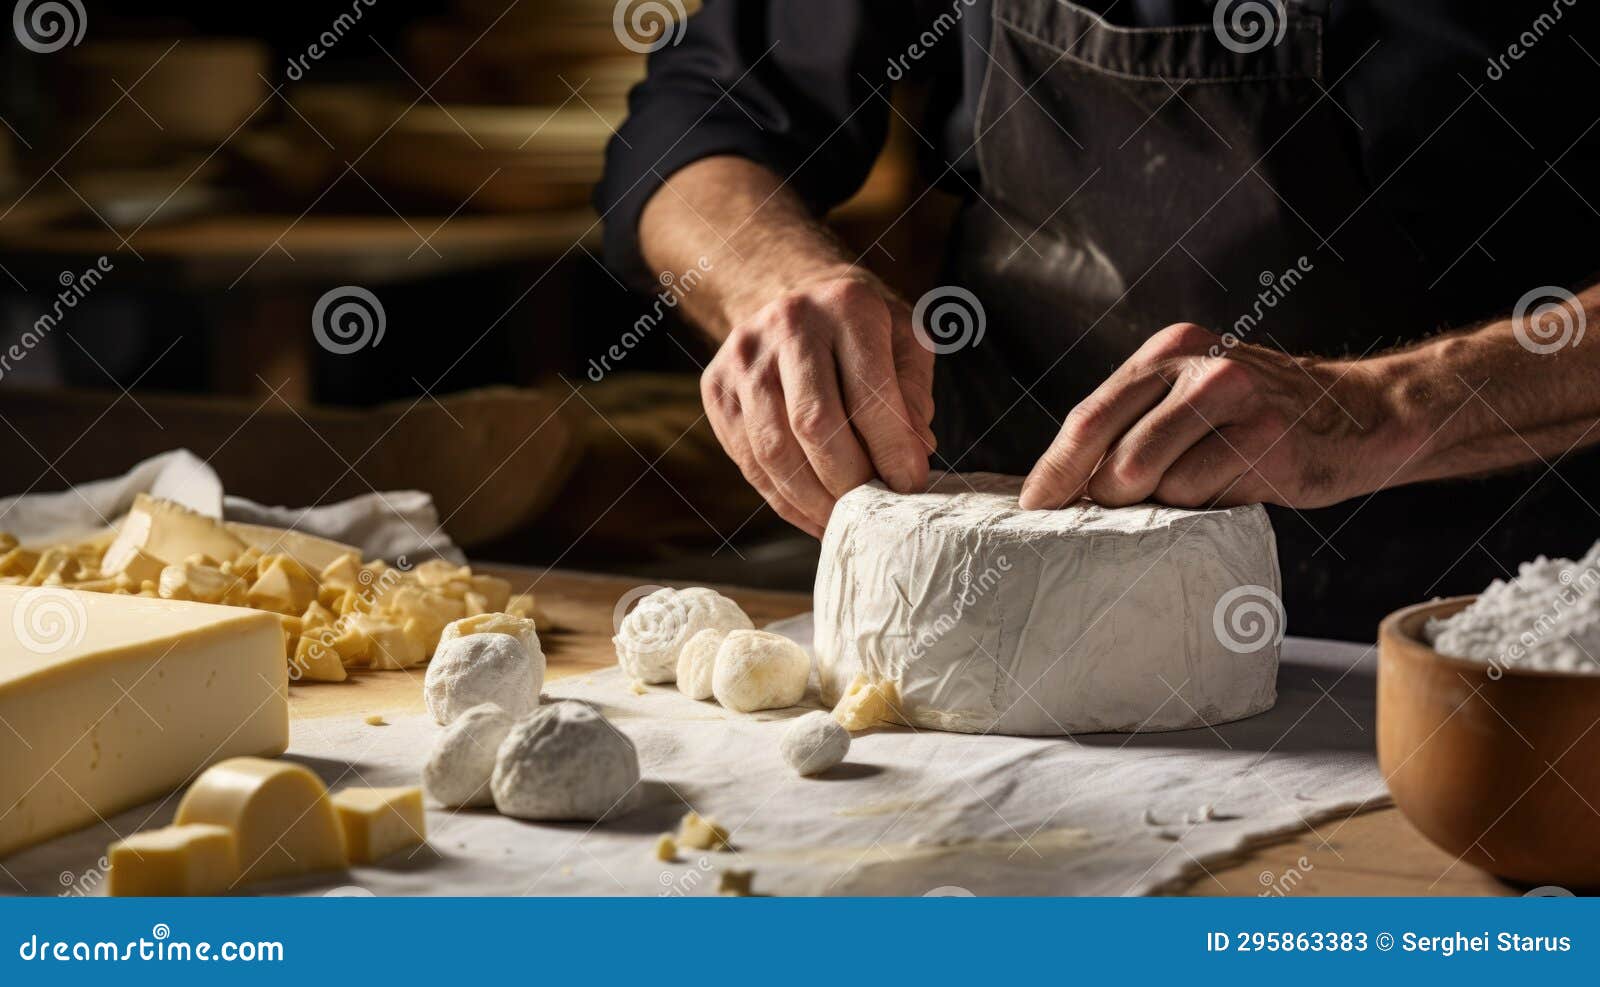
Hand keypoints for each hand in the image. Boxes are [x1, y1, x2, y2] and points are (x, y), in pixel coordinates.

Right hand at [700, 271, 935, 536]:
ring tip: (846, 521)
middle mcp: (788, 325)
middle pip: (815, 425)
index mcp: (846, 306)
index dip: (891, 449)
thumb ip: (913, 395)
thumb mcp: (905, 339)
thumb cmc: (860, 325)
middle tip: (876, 510)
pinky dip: (784, 499)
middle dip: (850, 481)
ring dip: (814, 500)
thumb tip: (912, 454)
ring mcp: (743, 358)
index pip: (869, 394)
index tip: (910, 484)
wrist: (788, 290)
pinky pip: (749, 461)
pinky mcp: (716, 389)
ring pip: (775, 451)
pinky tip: (814, 513)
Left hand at [1019, 323, 1399, 510]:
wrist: (1362, 414)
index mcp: (1169, 351)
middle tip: (1110, 516)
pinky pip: (1199, 495)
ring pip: (1151, 480)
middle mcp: (1198, 367)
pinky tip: (1232, 487)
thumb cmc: (1260, 417)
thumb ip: (1136, 424)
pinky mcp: (1266, 440)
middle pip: (1111, 454)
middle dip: (1101, 498)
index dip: (1055, 469)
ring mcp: (1234, 399)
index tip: (1032, 508)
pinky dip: (1201, 507)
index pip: (1088, 417)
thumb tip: (1066, 484)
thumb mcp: (1193, 396)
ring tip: (1192, 489)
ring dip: (1158, 504)